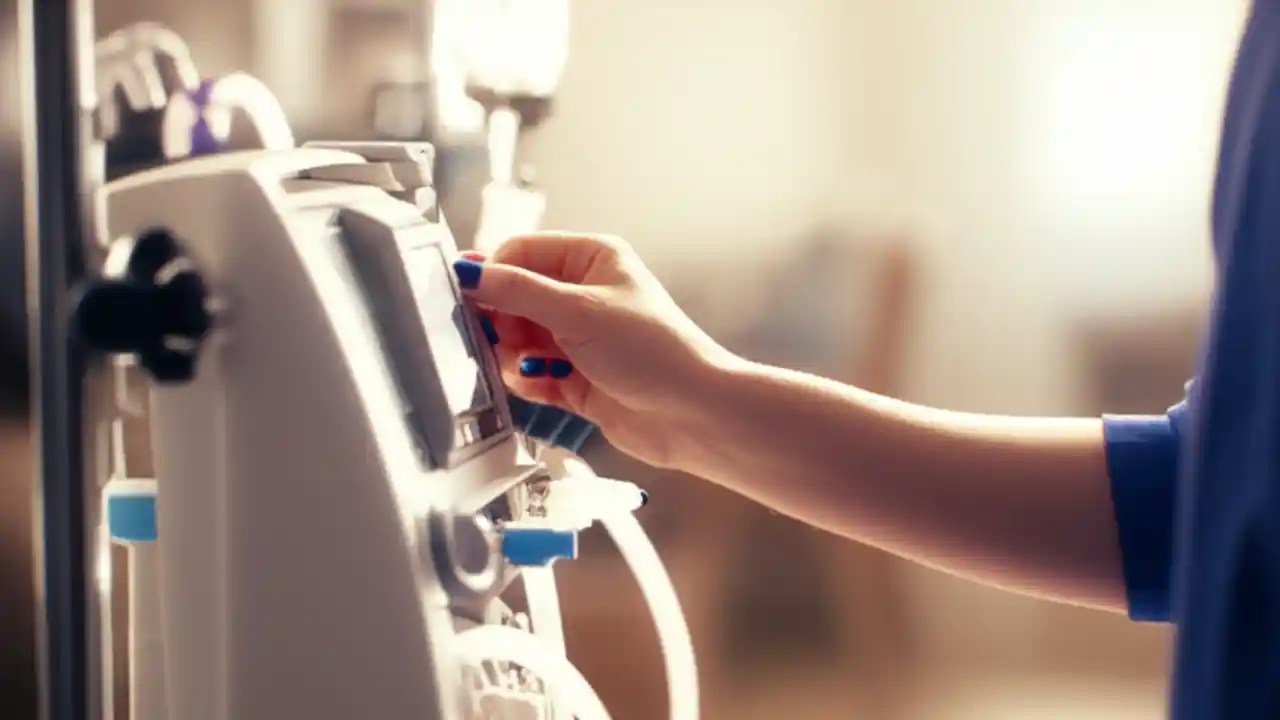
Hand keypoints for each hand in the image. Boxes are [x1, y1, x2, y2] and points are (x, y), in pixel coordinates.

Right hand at [455, 233, 733, 466]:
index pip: (522, 253)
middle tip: (499, 337)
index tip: (467, 296)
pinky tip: (538, 384)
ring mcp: (580, 338)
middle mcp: (584, 294)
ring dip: (513, 354)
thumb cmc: (653, 351)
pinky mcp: (576, 379)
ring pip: (519, 339)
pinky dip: (528, 380)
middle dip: (502, 320)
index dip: (493, 274)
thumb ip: (517, 291)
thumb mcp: (577, 310)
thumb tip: (468, 272)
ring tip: (528, 365)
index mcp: (592, 258)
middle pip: (515, 298)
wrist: (691, 414)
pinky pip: (532, 374)